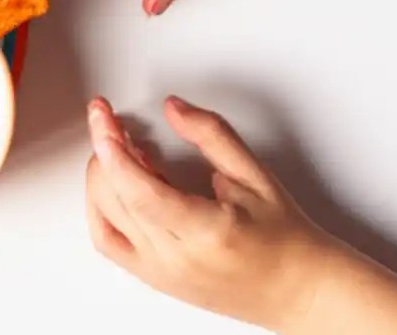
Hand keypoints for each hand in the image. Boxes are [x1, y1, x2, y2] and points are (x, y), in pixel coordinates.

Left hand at [84, 96, 342, 331]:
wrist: (297, 290)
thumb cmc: (284, 236)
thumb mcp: (254, 174)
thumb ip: (211, 134)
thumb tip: (171, 107)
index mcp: (206, 232)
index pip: (139, 191)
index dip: (113, 150)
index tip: (103, 117)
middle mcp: (175, 259)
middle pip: (114, 199)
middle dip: (106, 152)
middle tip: (115, 123)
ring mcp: (159, 273)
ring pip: (103, 218)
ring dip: (103, 176)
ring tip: (127, 152)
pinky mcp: (152, 278)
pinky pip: (106, 241)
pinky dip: (99, 207)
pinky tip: (114, 184)